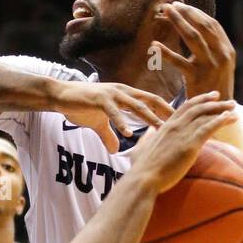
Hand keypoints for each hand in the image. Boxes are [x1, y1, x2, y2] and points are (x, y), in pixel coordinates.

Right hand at [54, 79, 173, 152]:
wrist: (61, 95)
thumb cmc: (81, 106)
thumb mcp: (98, 124)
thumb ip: (109, 136)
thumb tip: (117, 150)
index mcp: (126, 95)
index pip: (151, 101)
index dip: (166, 110)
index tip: (181, 121)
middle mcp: (122, 92)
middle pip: (149, 100)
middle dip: (165, 112)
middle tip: (181, 124)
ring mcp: (111, 94)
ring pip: (135, 105)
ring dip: (149, 117)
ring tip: (161, 129)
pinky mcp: (99, 99)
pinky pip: (113, 112)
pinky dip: (121, 123)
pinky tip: (128, 134)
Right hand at [133, 92, 237, 194]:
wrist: (143, 180)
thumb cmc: (140, 169)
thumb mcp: (140, 149)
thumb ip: (146, 138)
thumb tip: (149, 132)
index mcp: (165, 126)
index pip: (185, 108)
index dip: (199, 101)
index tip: (211, 97)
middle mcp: (174, 126)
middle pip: (198, 107)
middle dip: (214, 102)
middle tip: (227, 101)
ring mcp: (182, 134)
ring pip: (205, 115)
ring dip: (222, 109)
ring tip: (234, 108)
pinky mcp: (189, 145)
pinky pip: (209, 128)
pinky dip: (221, 120)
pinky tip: (230, 118)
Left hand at [150, 1, 235, 99]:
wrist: (218, 113)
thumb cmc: (214, 88)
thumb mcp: (220, 67)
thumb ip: (213, 49)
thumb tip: (199, 29)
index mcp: (227, 50)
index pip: (212, 24)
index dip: (196, 13)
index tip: (182, 6)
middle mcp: (221, 55)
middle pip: (202, 26)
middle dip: (186, 13)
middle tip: (170, 6)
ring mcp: (210, 65)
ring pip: (193, 37)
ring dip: (178, 22)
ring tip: (165, 12)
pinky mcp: (196, 77)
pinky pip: (179, 62)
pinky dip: (166, 53)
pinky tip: (154, 45)